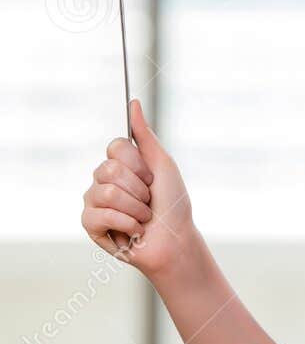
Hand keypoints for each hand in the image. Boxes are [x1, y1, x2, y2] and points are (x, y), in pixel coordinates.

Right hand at [81, 97, 196, 280]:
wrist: (175, 241)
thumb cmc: (173, 205)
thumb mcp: (163, 165)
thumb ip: (145, 135)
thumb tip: (133, 102)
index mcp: (120, 164)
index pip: (115, 147)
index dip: (138, 164)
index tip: (151, 178)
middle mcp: (103, 179)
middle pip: (109, 168)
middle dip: (138, 189)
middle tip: (148, 202)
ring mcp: (94, 200)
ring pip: (107, 192)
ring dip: (135, 209)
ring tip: (143, 219)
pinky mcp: (90, 223)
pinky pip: (100, 214)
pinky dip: (126, 224)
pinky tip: (133, 232)